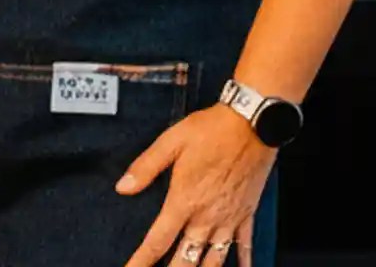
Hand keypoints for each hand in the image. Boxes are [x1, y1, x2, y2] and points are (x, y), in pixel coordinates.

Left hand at [116, 106, 275, 266]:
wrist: (253, 122)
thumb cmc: (211, 129)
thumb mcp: (171, 141)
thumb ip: (146, 167)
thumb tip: (122, 188)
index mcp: (184, 200)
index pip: (158, 241)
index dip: (141, 262)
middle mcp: (206, 216)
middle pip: (185, 259)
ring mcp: (229, 217)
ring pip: (214, 260)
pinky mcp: (247, 212)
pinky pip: (244, 245)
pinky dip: (243, 260)